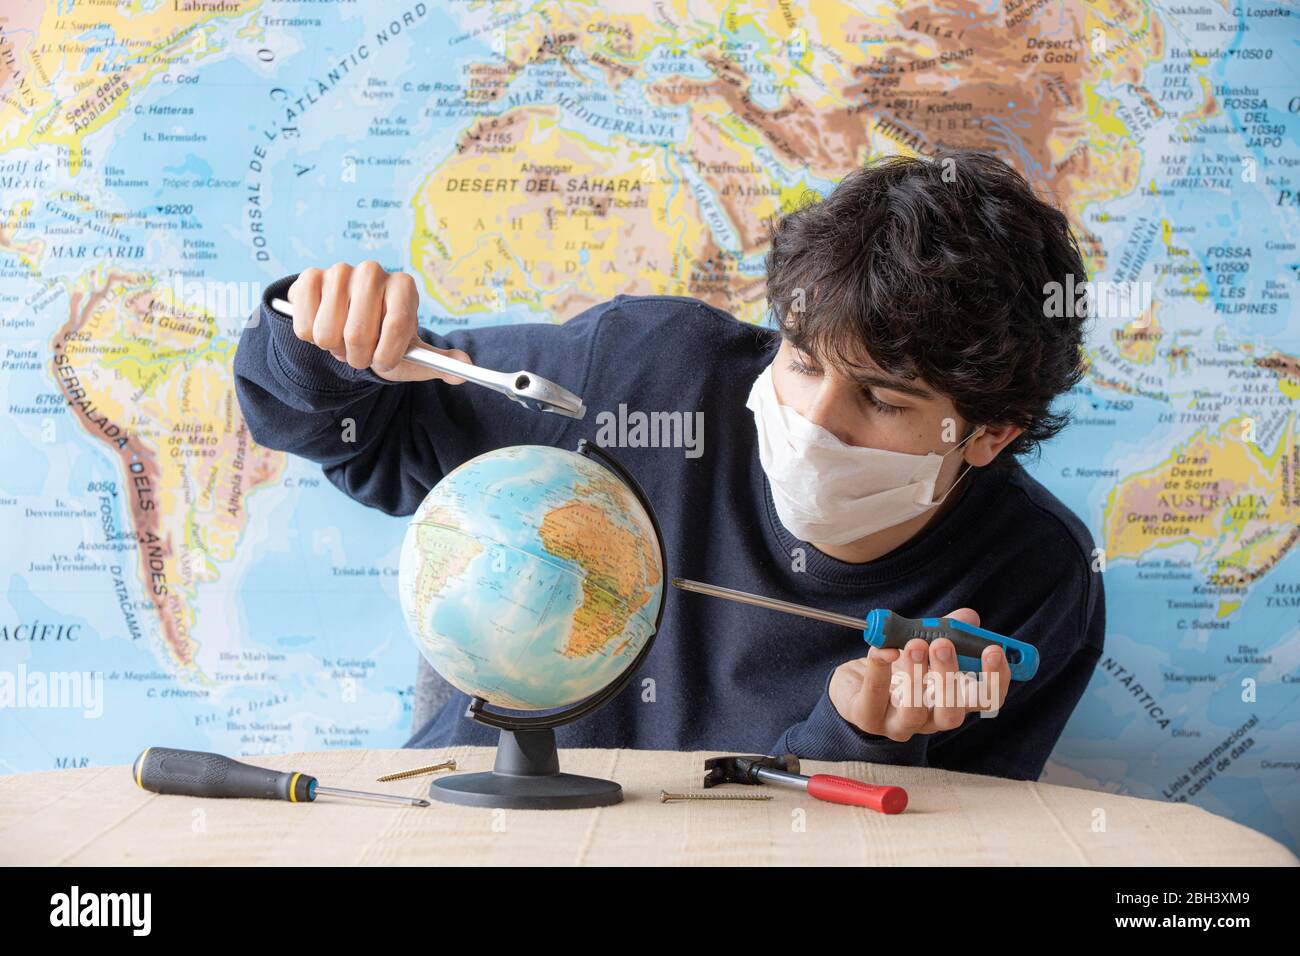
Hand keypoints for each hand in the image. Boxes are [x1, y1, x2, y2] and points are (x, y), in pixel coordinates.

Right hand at [285, 261, 471, 383]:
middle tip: (361, 355)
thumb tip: (464, 367)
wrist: (350, 323)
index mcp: (404, 286)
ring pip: (327, 333)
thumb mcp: (413, 354)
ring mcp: (339, 271)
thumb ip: (439, 362)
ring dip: (334, 349)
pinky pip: (304, 325)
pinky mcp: (309, 277)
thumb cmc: (386, 340)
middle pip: (358, 332)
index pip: (397, 324)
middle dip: (358, 357)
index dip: (388, 353)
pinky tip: (323, 327)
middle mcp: (373, 272)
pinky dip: (311, 338)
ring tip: (343, 341)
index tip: (383, 362)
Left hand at [829, 608, 1011, 741]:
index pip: (984, 701)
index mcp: (952, 703)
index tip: (994, 649)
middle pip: (952, 714)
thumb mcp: (924, 645)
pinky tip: (882, 649)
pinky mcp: (867, 717)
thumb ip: (948, 631)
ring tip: (914, 644)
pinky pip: (875, 695)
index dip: (994, 679)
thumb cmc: (896, 666)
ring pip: (914, 712)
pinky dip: (879, 669)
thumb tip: (968, 617)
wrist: (854, 681)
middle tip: (943, 645)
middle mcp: (929, 720)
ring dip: (916, 676)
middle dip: (950, 678)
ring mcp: (897, 724)